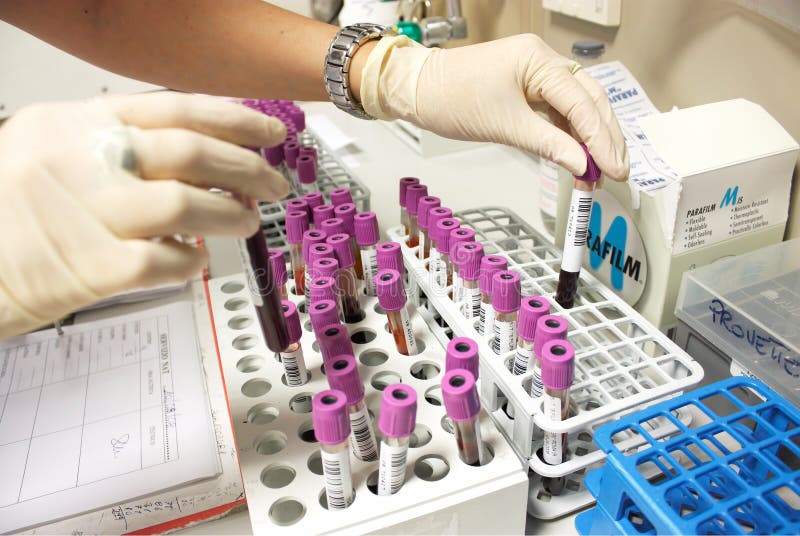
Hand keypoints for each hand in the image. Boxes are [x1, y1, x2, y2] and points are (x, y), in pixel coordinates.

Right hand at [0, 92, 288, 337]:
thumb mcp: (51, 150)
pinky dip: (192, 260)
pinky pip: (166, 260)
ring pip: (187, 204)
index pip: (175, 107)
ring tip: (246, 221)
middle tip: (274, 183)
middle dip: (249, 168)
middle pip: (192, 152)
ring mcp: (88, 213)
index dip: (236, 118)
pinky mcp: (92, 267)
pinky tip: (195, 259)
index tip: (272, 131)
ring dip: (231, 214)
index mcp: (77, 124)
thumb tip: (200, 156)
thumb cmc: (10, 212)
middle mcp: (84, 160)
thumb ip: (119, 145)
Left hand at [359, 34, 627, 180]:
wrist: (418, 90)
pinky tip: (580, 159)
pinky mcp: (528, 90)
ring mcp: (537, 75)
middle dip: (606, 138)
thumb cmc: (451, 97)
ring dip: (591, 140)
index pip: (583, 102)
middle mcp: (544, 62)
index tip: (614, 169)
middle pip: (590, 100)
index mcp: (539, 60)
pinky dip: (570, 137)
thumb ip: (548, 144)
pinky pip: (559, 113)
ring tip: (601, 172)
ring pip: (578, 108)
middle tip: (617, 172)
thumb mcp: (504, 125)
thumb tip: (583, 165)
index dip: (601, 139)